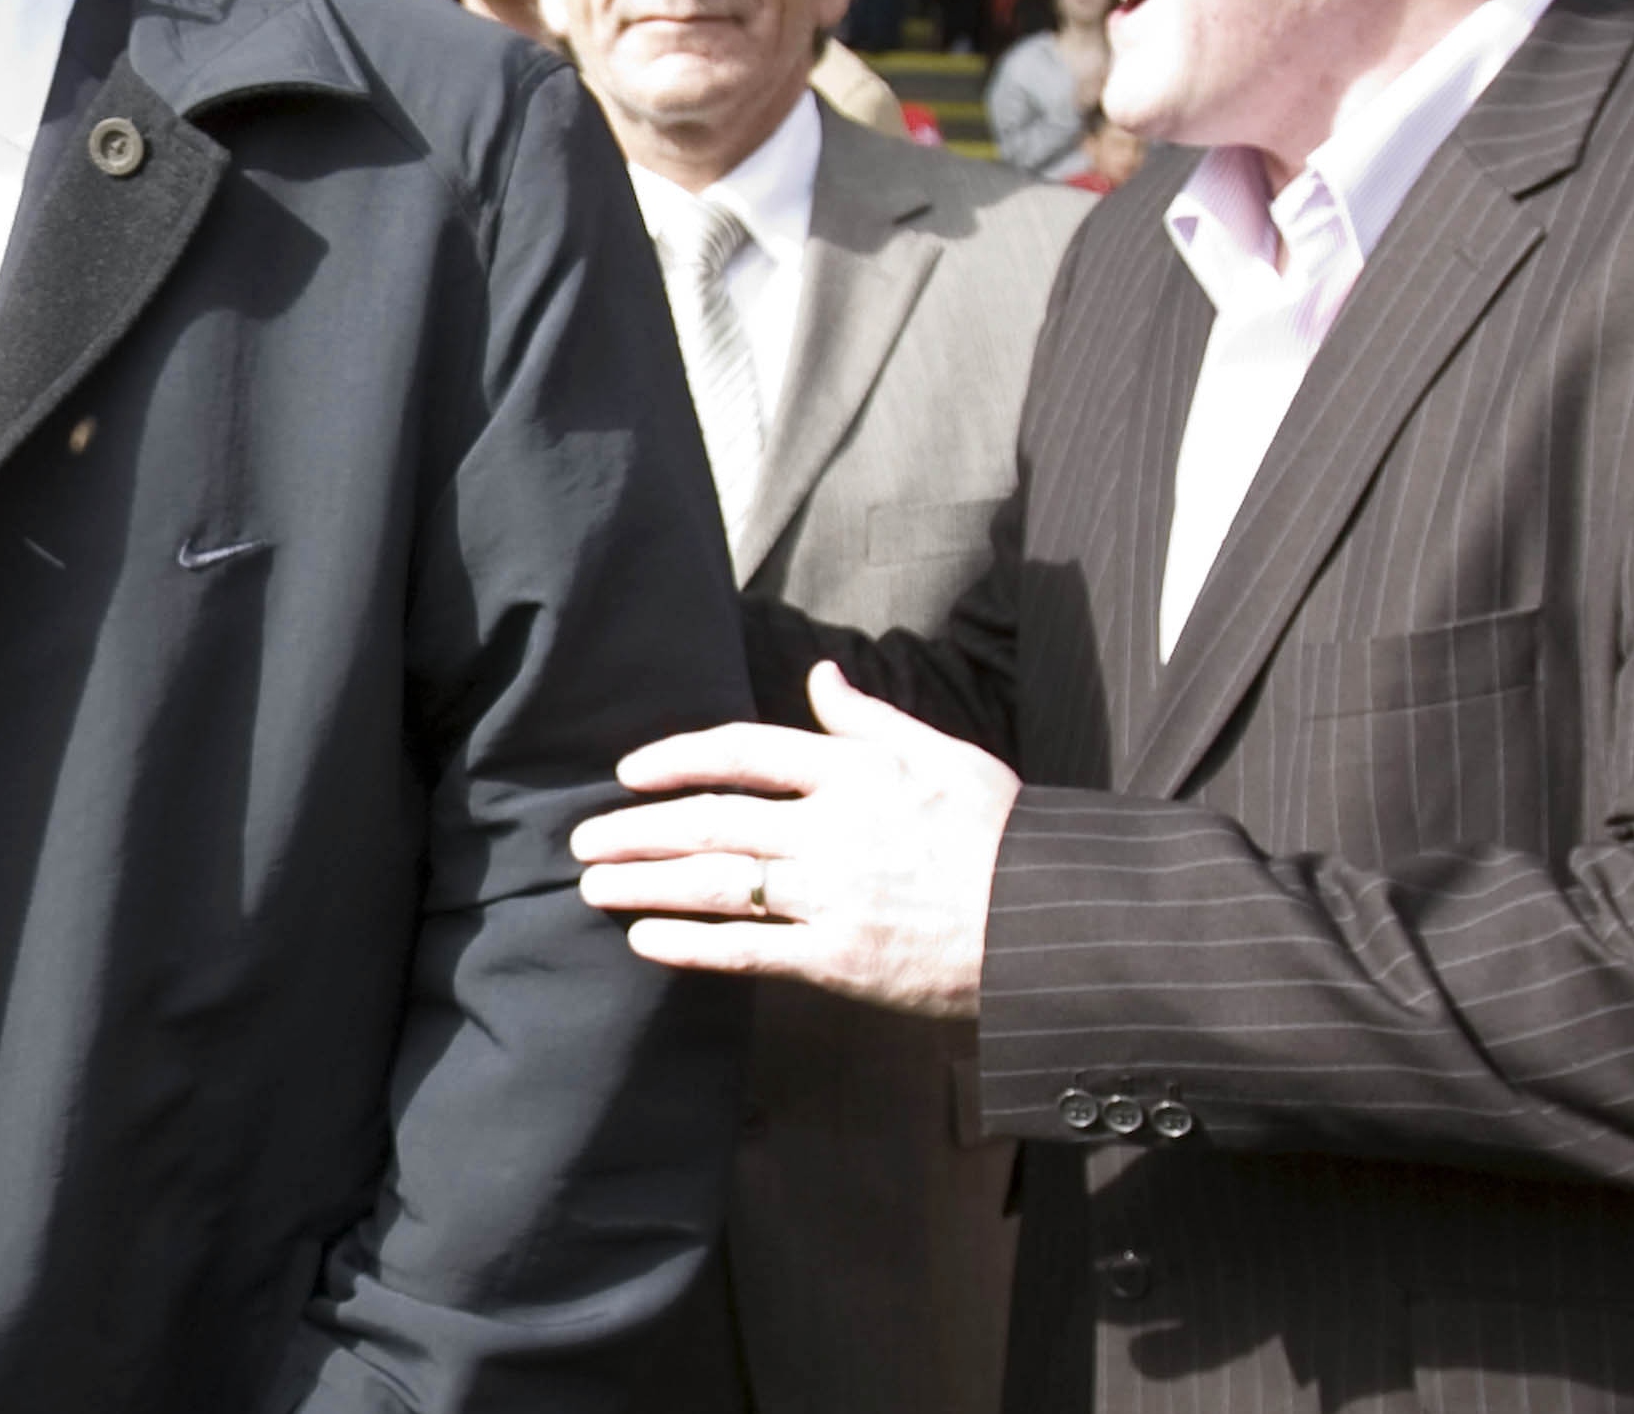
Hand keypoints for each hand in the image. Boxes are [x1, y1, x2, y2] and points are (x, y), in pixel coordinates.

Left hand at [572, 662, 1019, 1017]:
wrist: (1051, 922)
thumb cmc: (1003, 835)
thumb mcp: (942, 754)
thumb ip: (869, 719)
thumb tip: (820, 675)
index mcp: (856, 772)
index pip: (744, 752)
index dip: (677, 758)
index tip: (630, 771)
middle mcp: (834, 828)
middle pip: (712, 820)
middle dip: (636, 828)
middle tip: (582, 837)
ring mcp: (834, 894)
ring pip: (716, 882)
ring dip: (645, 882)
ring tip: (593, 885)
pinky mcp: (841, 958)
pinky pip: (748, 948)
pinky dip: (691, 943)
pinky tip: (646, 939)